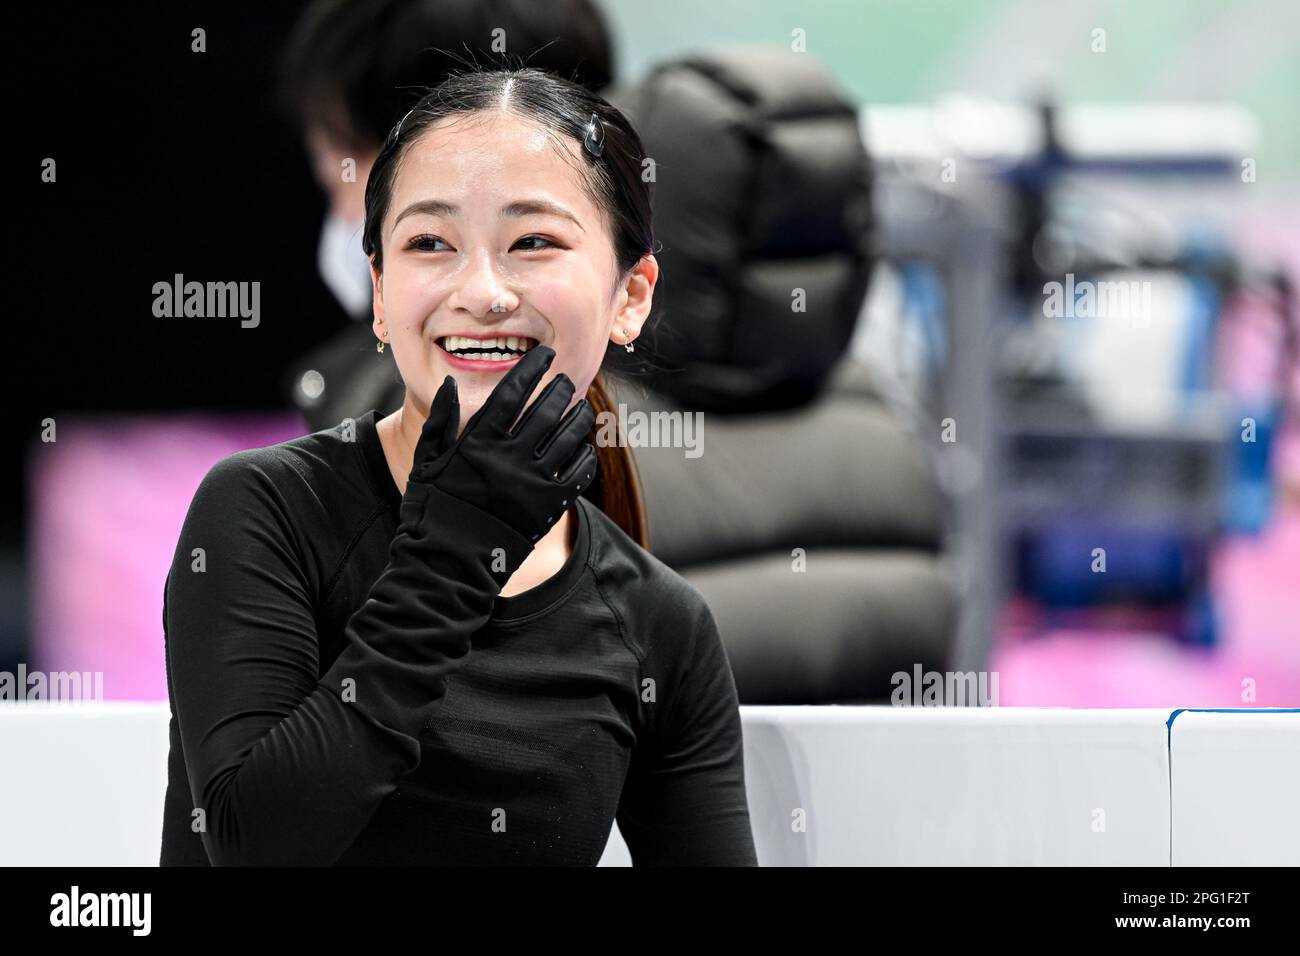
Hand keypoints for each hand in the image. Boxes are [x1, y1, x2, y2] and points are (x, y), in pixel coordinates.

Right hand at [404, 346, 597, 543]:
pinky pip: (578, 471)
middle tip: (565, 380)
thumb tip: (453, 384)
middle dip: (560, 388)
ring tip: (580, 408)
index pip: (512, 392)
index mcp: (478, 441)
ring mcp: (533, 480)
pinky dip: (584, 454)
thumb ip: (440, 422)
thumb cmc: (434, 509)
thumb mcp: (426, 463)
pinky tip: (583, 446)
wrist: (449, 562)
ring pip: (568, 435)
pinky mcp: (550, 505)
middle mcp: (509, 456)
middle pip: (546, 408)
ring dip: (578, 416)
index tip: (546, 355)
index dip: (532, 369)